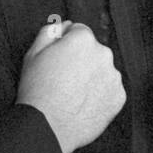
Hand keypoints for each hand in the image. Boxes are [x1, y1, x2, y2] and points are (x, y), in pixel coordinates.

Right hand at [17, 20, 124, 152]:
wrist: (47, 127)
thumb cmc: (37, 90)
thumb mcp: (33, 53)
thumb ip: (50, 31)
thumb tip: (64, 25)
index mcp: (83, 39)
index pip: (79, 32)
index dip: (66, 45)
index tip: (59, 60)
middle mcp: (104, 54)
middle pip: (94, 51)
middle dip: (82, 60)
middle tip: (64, 79)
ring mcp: (114, 77)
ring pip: (103, 71)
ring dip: (93, 77)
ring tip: (73, 94)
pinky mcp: (119, 97)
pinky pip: (110, 91)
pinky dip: (100, 95)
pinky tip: (83, 104)